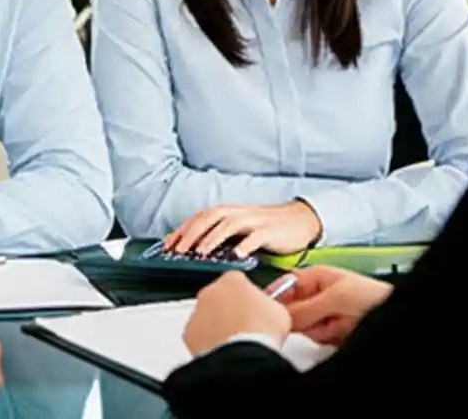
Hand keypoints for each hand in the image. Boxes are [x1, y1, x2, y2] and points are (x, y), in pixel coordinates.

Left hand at [166, 200, 322, 256]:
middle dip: (190, 234)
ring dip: (211, 238)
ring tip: (200, 252)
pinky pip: (255, 237)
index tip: (167, 244)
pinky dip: (245, 245)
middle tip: (177, 250)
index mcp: (228, 212)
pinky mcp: (269, 231)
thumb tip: (195, 249)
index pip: (198, 218)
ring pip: (228, 225)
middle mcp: (237, 213)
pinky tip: (237, 255)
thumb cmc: (267, 227)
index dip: (181, 230)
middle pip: (208, 218)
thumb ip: (220, 235)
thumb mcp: (239, 229)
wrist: (300, 220)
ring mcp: (253, 221)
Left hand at [183, 271, 289, 356]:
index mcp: (233, 280)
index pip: (240, 282)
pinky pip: (199, 334)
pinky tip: (224, 351)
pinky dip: (208, 341)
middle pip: (220, 297)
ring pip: (207, 316)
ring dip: (218, 325)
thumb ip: (269, 304)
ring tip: (236, 342)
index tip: (257, 309)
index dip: (250, 297)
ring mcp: (197, 311)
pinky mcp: (189, 333)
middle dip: (230, 309)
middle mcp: (210, 291)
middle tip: (246, 327)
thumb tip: (269, 309)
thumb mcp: (278, 311)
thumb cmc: (261, 331)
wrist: (242, 355)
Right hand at [281, 265, 391, 345]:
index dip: (275, 299)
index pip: (284, 286)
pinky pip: (313, 341)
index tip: (267, 312)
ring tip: (331, 329)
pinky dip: (318, 343)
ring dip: (311, 333)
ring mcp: (323, 317)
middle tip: (307, 324)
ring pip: (300, 328)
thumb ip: (305, 306)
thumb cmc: (376, 297)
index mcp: (316, 277)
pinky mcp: (329, 336)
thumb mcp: (337, 297)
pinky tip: (332, 339)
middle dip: (296, 320)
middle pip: (290, 310)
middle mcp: (317, 297)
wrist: (398, 320)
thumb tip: (280, 316)